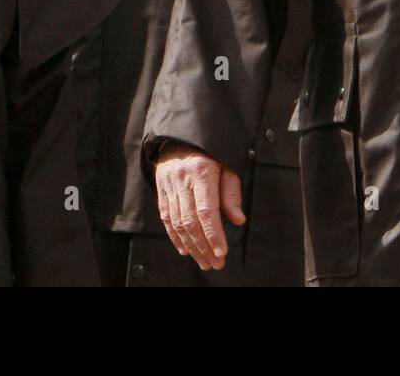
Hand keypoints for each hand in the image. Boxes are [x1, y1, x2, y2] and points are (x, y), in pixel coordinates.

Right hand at [154, 145, 244, 269]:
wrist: (181, 136)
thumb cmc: (210, 152)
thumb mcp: (227, 166)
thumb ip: (231, 193)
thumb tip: (238, 220)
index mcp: (201, 171)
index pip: (206, 210)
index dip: (213, 234)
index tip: (222, 252)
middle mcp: (182, 179)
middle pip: (191, 221)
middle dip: (204, 246)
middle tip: (215, 263)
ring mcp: (168, 185)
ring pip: (177, 223)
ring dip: (191, 246)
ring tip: (204, 261)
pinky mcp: (161, 190)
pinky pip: (166, 218)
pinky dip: (175, 237)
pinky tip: (185, 249)